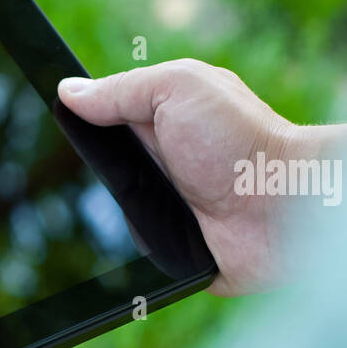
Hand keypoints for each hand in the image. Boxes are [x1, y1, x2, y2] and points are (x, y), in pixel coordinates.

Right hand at [59, 59, 323, 295]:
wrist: (289, 208)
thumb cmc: (242, 140)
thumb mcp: (177, 89)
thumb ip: (121, 90)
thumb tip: (67, 91)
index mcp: (165, 122)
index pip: (106, 121)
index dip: (82, 122)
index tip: (58, 118)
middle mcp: (167, 165)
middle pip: (105, 172)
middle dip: (101, 171)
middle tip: (120, 167)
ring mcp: (173, 210)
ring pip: (119, 217)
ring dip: (126, 214)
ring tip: (154, 203)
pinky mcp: (179, 253)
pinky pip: (138, 258)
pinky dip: (140, 251)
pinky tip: (159, 236)